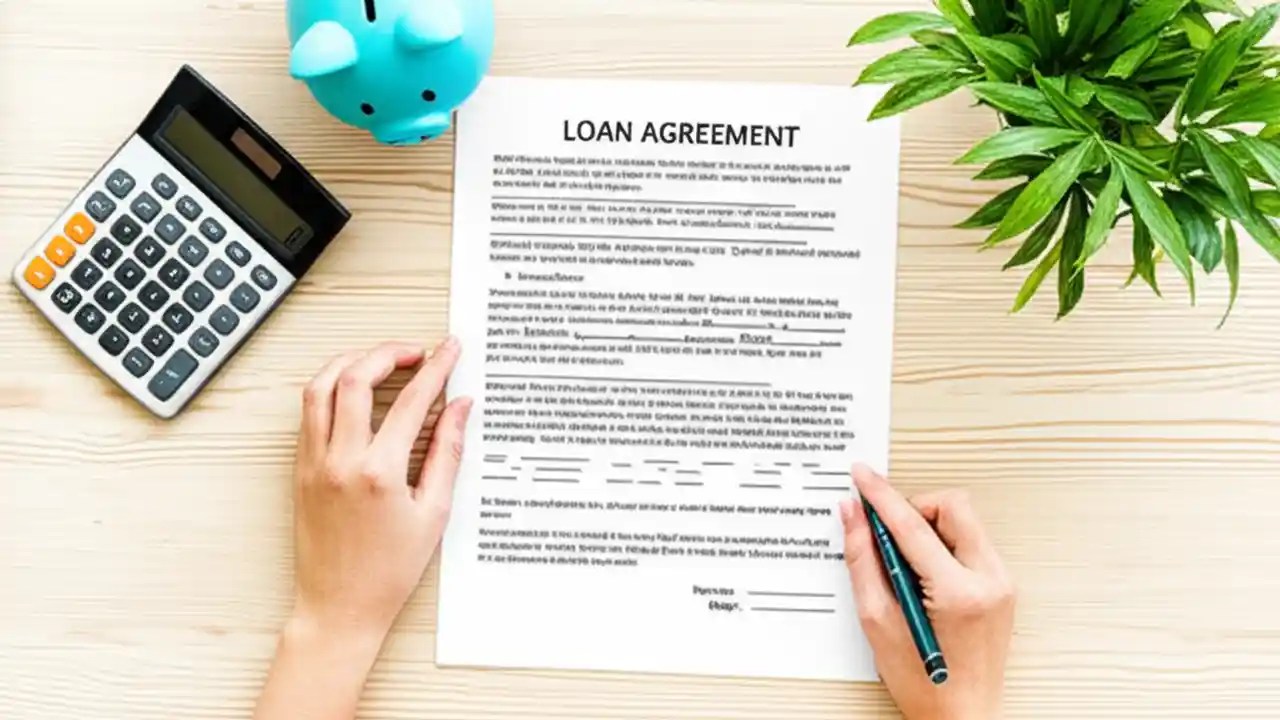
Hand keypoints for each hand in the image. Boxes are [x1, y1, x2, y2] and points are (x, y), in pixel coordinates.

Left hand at [255, 339, 471, 719]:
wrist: (340, 607)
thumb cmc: (388, 572)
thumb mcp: (433, 513)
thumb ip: (447, 453)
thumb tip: (460, 408)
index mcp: (379, 472)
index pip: (410, 399)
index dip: (434, 367)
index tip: (448, 349)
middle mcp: (340, 461)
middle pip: (355, 377)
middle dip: (388, 352)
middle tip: (415, 351)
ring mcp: (313, 464)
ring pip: (319, 387)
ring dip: (350, 363)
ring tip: (380, 361)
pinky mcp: (299, 471)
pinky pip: (308, 414)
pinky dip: (330, 389)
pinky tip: (353, 392)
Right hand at [840, 466, 1014, 719]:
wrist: (963, 716)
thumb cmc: (924, 684)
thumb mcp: (877, 622)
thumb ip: (862, 561)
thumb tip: (852, 518)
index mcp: (959, 592)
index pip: (913, 524)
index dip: (881, 496)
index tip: (863, 477)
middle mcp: (990, 581)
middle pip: (953, 506)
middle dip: (915, 508)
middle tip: (887, 533)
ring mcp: (1002, 583)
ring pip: (965, 521)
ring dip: (929, 528)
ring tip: (904, 564)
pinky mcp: (1003, 587)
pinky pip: (972, 544)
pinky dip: (943, 546)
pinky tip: (923, 574)